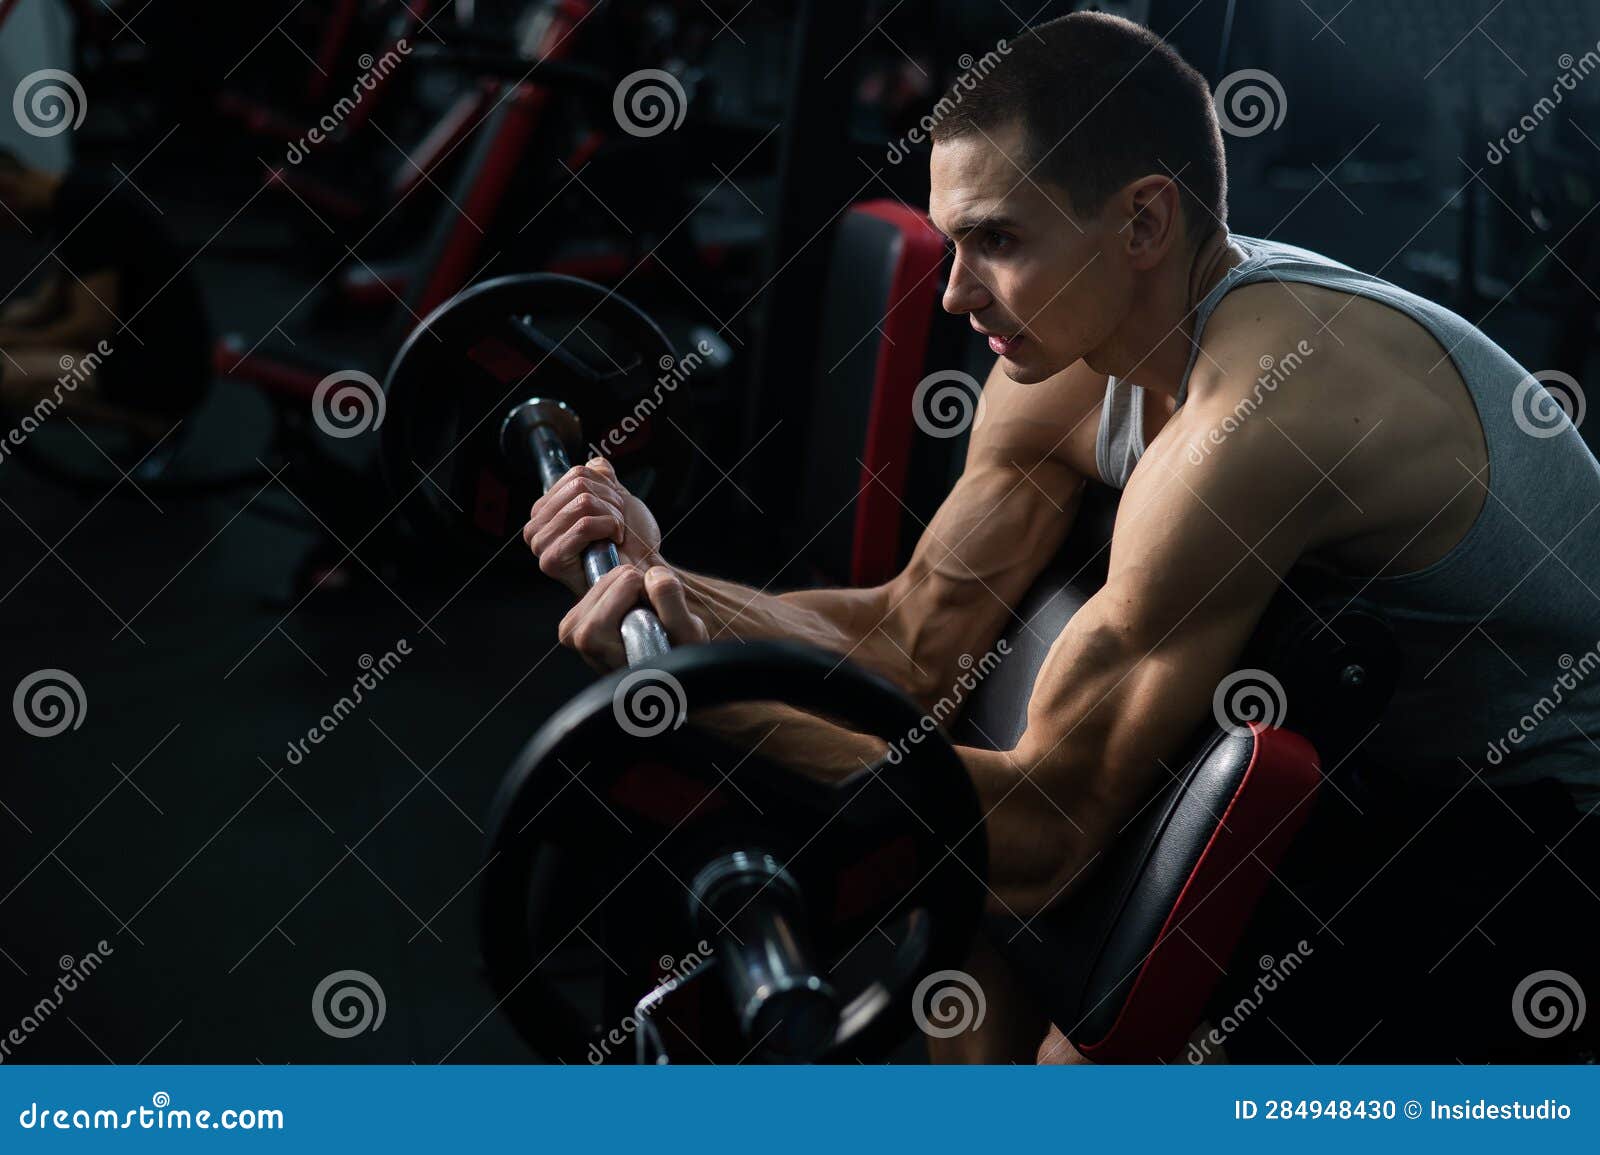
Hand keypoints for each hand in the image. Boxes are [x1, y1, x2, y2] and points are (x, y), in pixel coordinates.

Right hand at [523, 457, 662, 597]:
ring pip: (583, 503)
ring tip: (616, 532)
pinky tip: (614, 542)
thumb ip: (601, 476)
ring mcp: (541, 545)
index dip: (606, 486)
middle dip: (611, 502)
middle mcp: (536, 527)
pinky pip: (584, 526)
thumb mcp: (614, 498)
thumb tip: (595, 464)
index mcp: (545, 509)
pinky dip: (609, 528)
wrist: (643, 569)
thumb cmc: (629, 540)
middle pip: (579, 487)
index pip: (576, 474)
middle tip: (618, 523)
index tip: (614, 508)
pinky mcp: (551, 561)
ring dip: (612, 516)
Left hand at [558, 564, 707, 670]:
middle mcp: (574, 632)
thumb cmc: (672, 668)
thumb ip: (670, 601)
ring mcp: (572, 626)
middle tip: (649, 627)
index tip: (656, 627)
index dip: (651, 596)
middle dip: (640, 594)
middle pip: (616, 575)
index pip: (627, 582)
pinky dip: (623, 595)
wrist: (659, 688)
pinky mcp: (576, 620)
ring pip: (611, 576)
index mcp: (591, 636)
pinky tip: (631, 623)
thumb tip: (653, 575)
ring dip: (633, 596)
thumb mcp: (687, 636)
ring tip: (641, 629)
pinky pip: (606, 585)